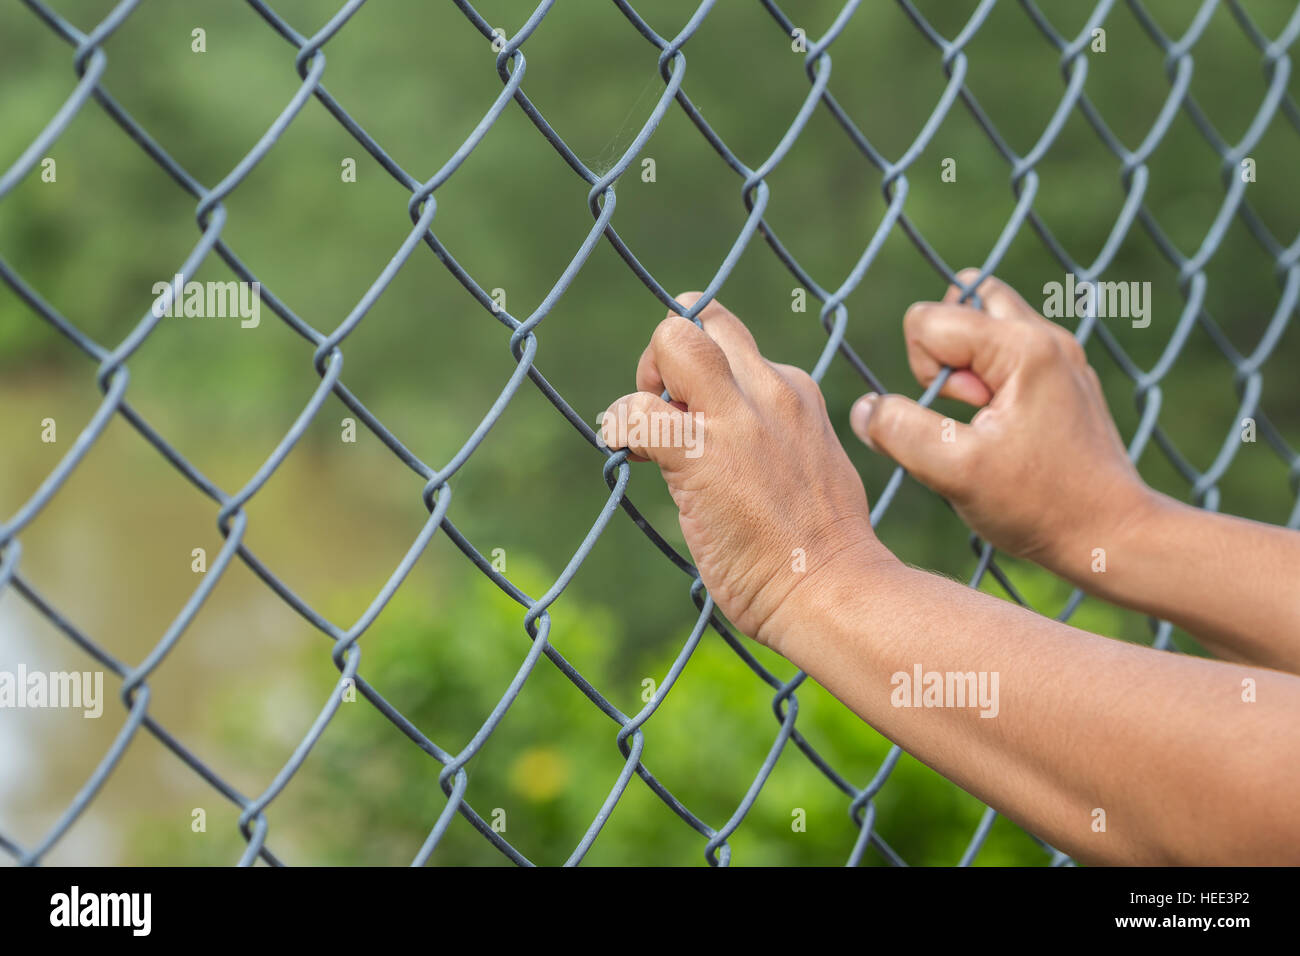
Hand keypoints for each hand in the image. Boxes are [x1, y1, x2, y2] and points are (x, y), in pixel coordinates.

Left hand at [601, 293, 890, 651]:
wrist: (832, 591)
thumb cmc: (822, 549)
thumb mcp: (811, 464)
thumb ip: (776, 436)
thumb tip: (737, 445)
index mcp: (796, 392)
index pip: (733, 342)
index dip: (699, 368)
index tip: (693, 414)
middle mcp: (770, 391)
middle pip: (702, 316)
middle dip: (665, 351)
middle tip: (663, 408)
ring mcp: (737, 419)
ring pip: (672, 338)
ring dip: (642, 381)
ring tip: (648, 433)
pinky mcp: (700, 454)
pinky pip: (636, 412)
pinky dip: (619, 428)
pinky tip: (629, 457)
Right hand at [849, 269, 1151, 573]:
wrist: (1113, 535)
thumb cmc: (1039, 506)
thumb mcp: (954, 472)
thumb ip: (898, 431)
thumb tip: (864, 408)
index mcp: (1023, 347)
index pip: (928, 320)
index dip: (920, 371)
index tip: (955, 417)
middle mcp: (1047, 337)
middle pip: (964, 296)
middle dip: (945, 349)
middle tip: (966, 406)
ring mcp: (1061, 356)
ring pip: (988, 322)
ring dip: (968, 364)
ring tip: (984, 418)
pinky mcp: (1064, 379)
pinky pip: (1009, 353)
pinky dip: (992, 381)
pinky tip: (1003, 430)